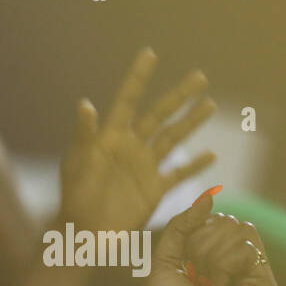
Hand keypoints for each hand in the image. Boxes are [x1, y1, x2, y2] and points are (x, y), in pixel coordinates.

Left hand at [61, 48, 215, 233]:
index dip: (138, 77)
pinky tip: (211, 155)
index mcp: (111, 137)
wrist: (82, 232)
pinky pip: (178, 174)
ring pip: (173, 138)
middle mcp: (131, 147)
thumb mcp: (77, 164)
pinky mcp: (154, 189)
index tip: (150, 53)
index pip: (127, 100)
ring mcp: (144, 167)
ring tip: (210, 104)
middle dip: (179, 96)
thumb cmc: (74, 196)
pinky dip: (194, 165)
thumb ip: (84, 134)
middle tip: (200, 76)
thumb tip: (85, 104)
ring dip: (192, 122)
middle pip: (159, 115)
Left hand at [144, 192, 280, 285]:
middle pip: (231, 222)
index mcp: (222, 259)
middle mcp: (244, 266)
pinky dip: (223, 267)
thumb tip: (208, 197)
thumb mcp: (166, 260)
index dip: (196, 235)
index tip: (185, 266)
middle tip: (195, 278)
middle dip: (202, 245)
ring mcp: (258, 277)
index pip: (220, 222)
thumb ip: (182, 227)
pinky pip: (246, 250)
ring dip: (210, 258)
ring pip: (240, 231)